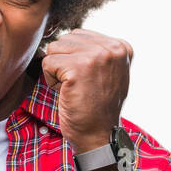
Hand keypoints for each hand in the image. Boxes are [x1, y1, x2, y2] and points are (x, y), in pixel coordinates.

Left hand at [39, 29, 132, 150]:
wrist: (98, 136)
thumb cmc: (97, 107)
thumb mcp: (107, 72)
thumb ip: (96, 50)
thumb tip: (65, 34)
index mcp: (121, 46)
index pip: (80, 35)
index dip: (75, 58)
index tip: (89, 81)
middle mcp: (112, 48)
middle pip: (66, 39)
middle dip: (64, 62)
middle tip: (80, 86)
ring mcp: (96, 56)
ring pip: (55, 48)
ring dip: (57, 70)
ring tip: (74, 88)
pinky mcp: (78, 67)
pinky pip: (48, 62)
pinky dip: (51, 81)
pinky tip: (67, 93)